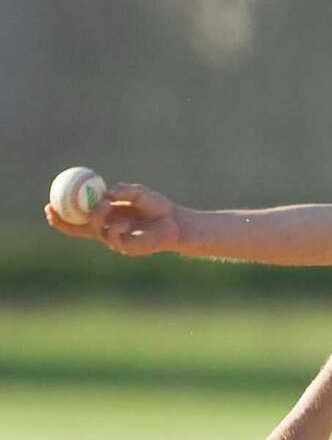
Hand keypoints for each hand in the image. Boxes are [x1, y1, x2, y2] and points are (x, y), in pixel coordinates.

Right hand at [45, 182, 182, 255]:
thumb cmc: (157, 206)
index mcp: (105, 214)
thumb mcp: (138, 192)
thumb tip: (104, 192)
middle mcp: (106, 228)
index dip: (63, 212)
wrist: (175, 222)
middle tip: (52, 209)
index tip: (49, 202)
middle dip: (61, 221)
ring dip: (96, 216)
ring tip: (105, 204)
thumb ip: (122, 191)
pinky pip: (113, 238)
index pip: (78, 215)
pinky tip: (125, 222)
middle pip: (77, 228)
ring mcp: (115, 239)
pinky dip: (116, 227)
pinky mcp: (126, 248)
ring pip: (94, 230)